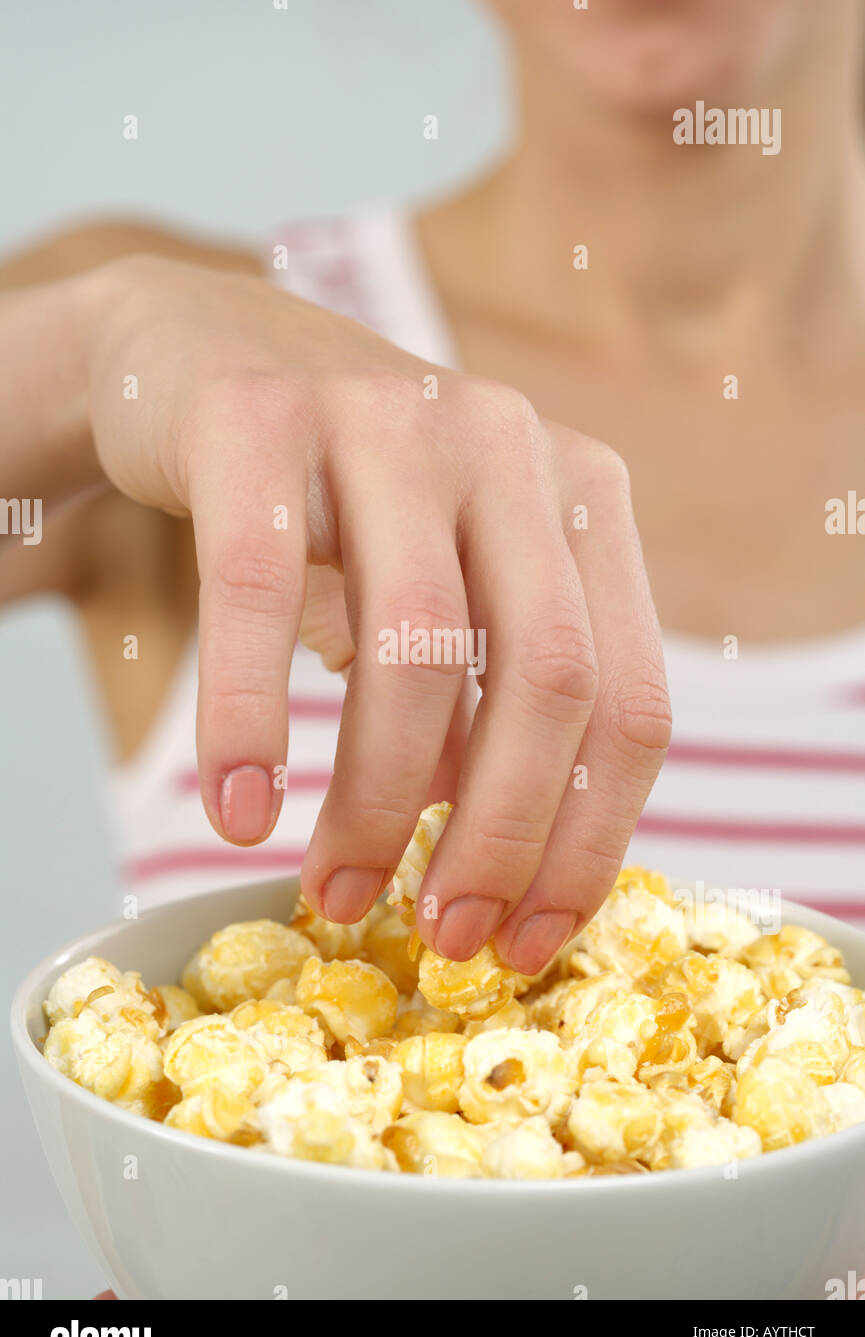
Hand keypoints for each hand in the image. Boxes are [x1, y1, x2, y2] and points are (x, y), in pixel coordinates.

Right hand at [84, 254, 669, 970]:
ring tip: (331, 890)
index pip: (632, 697)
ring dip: (377, 801)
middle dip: (500, 837)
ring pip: (416, 647)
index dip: (591, 839)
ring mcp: (389, 414)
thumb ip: (486, 706)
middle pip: (549, 678)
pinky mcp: (259, 417)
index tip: (529, 942)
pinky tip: (239, 812)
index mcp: (583, 496)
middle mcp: (509, 444)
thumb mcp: (447, 594)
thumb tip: (497, 858)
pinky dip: (250, 720)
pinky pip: (258, 593)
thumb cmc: (344, 505)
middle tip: (439, 936)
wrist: (204, 353)